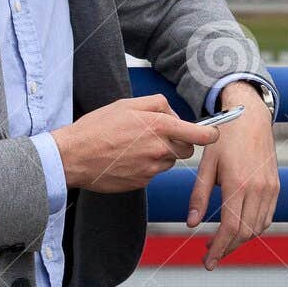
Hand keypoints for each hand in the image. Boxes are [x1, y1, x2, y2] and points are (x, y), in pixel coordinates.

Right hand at [54, 94, 217, 192]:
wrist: (74, 156)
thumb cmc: (98, 127)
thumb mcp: (128, 104)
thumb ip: (158, 104)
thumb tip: (175, 113)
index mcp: (159, 126)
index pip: (202, 135)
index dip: (211, 134)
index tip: (213, 133)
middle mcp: (160, 149)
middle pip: (187, 150)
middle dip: (179, 142)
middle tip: (156, 135)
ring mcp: (151, 169)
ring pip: (169, 161)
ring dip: (161, 155)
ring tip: (135, 146)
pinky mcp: (142, 183)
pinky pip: (154, 173)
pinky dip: (146, 167)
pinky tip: (127, 159)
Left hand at [186, 81, 278, 268]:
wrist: (251, 118)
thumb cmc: (225, 138)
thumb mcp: (206, 165)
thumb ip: (198, 196)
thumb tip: (192, 224)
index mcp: (238, 183)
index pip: (229, 228)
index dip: (218, 248)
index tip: (207, 262)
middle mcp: (258, 189)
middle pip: (244, 233)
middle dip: (227, 249)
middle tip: (209, 257)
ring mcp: (270, 188)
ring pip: (257, 228)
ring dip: (239, 241)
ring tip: (221, 244)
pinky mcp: (275, 186)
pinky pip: (267, 217)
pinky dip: (253, 228)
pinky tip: (238, 228)